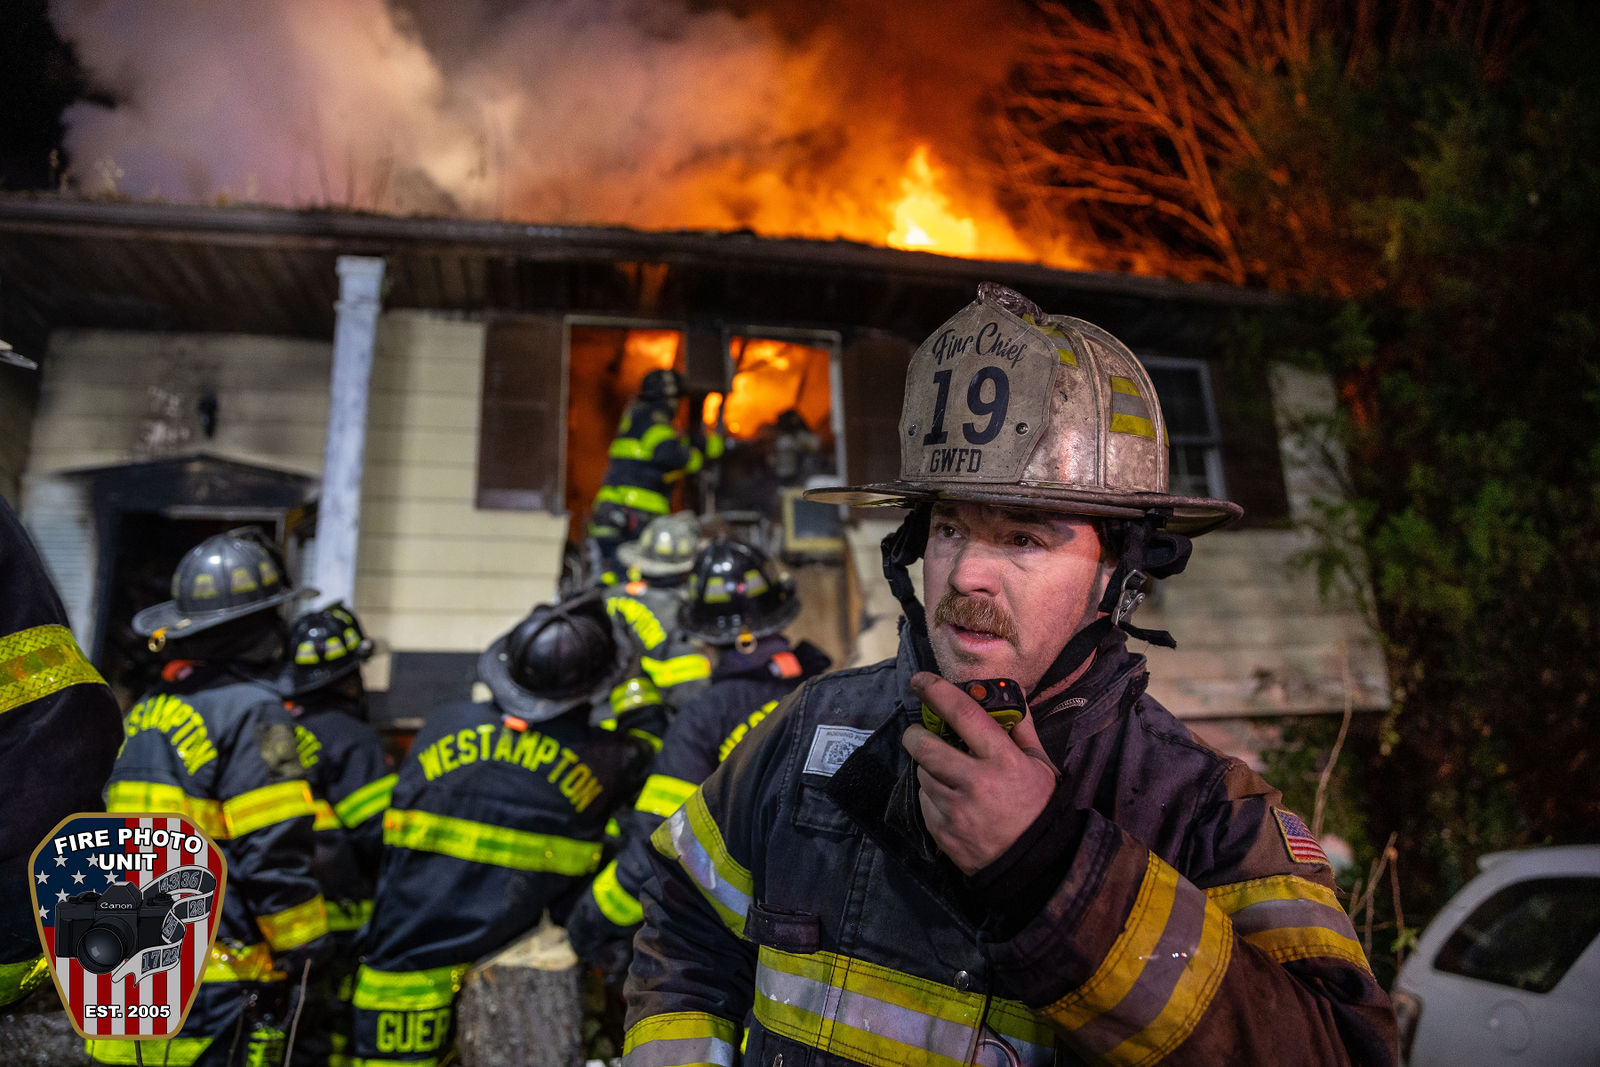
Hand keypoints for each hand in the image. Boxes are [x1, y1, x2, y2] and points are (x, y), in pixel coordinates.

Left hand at [901, 672, 1057, 874]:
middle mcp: (975, 783)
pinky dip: (932, 796)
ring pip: (922, 775)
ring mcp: (956, 811)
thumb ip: (1020, 727)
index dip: (936, 692)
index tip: (920, 681)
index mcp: (1002, 760)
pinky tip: (951, 801)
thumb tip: (1010, 692)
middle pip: (925, 747)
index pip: (963, 714)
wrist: (1037, 864)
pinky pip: (924, 803)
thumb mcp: (1039, 764)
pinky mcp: (942, 833)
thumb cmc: (1039, 807)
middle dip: (916, 735)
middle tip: (919, 733)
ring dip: (929, 769)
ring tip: (948, 774)